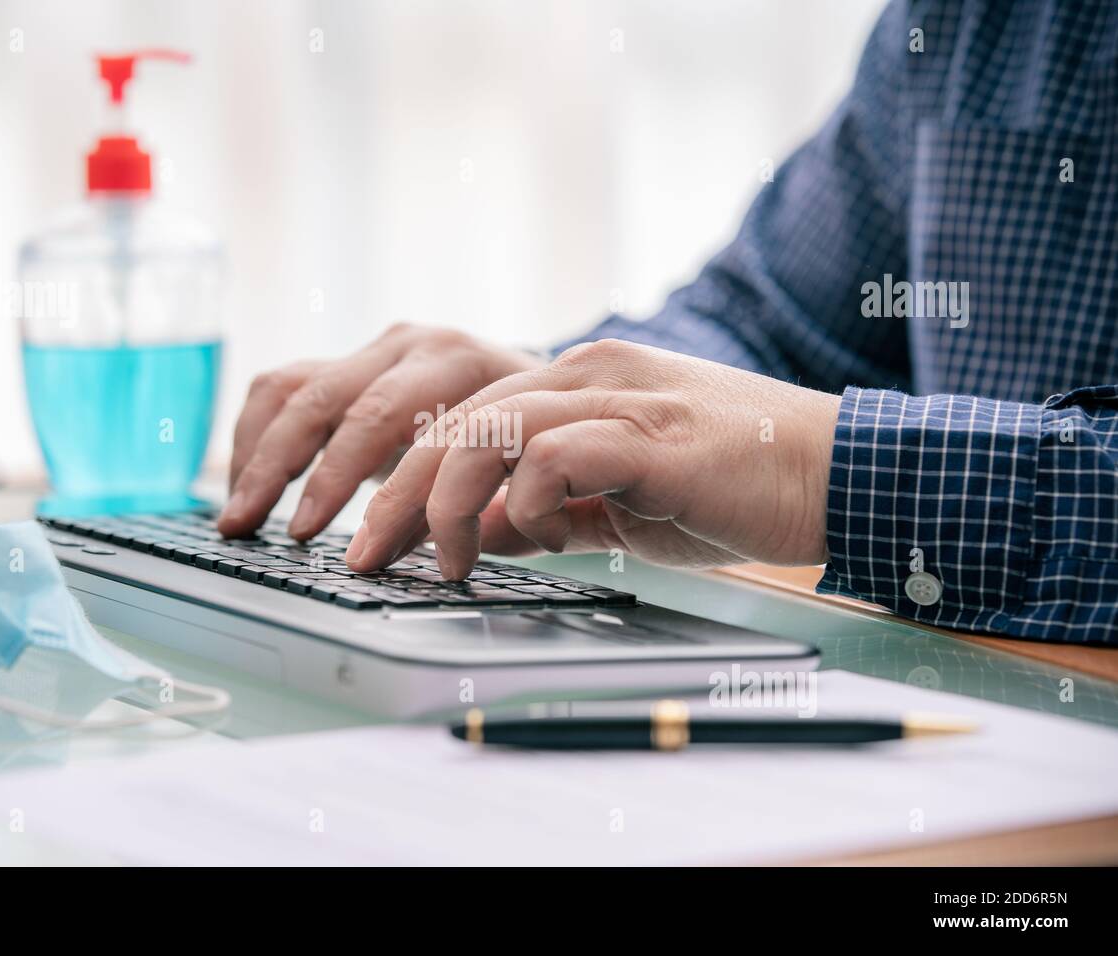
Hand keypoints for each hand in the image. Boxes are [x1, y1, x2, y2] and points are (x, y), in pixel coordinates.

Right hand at [218, 323, 541, 538]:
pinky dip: (255, 435)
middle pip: (326, 401)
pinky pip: (282, 387)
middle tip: (252, 529)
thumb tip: (426, 557)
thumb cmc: (537, 441)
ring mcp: (376, 348)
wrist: (545, 388)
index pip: (381, 419)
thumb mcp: (529, 473)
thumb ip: (483, 512)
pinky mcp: (349, 362)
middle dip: (280, 471)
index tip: (315, 537)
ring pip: (291, 388)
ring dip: (255, 454)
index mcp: (461, 365)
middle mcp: (414, 345)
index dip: (341, 482)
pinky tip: (245, 485)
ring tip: (237, 516)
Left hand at [344, 338, 841, 578]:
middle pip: (450, 417)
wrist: (835, 473)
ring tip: (436, 562)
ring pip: (488, 427)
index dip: (395, 473)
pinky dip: (529, 501)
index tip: (363, 535)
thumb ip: (544, 511)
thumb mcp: (612, 503)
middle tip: (362, 556)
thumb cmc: (727, 489)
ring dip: (441, 501)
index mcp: (571, 382)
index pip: (454, 413)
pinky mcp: (654, 436)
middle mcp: (586, 374)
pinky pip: (558, 454)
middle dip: (389, 492)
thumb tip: (475, 537)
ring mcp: (619, 397)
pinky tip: (542, 537)